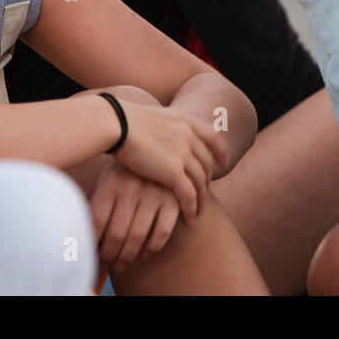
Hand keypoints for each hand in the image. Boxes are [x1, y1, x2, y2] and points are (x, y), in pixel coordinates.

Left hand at [89, 162, 180, 270]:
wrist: (154, 144)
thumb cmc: (127, 168)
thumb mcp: (109, 178)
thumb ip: (100, 204)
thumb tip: (81, 238)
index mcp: (111, 181)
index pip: (96, 221)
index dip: (91, 242)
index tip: (89, 254)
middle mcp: (131, 187)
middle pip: (115, 233)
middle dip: (109, 255)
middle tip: (106, 263)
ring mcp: (153, 193)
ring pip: (137, 236)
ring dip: (128, 257)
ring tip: (121, 264)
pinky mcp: (173, 199)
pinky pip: (162, 232)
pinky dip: (153, 248)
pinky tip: (145, 254)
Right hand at [112, 100, 225, 226]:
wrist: (116, 123)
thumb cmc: (122, 120)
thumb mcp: (150, 117)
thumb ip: (162, 126)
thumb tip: (157, 132)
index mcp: (185, 121)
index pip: (212, 137)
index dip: (220, 151)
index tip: (222, 162)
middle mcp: (189, 136)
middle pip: (206, 163)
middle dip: (207, 180)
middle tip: (202, 194)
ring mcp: (183, 154)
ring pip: (200, 183)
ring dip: (200, 201)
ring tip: (197, 214)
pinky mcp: (174, 172)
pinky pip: (189, 196)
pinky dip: (191, 210)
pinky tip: (189, 220)